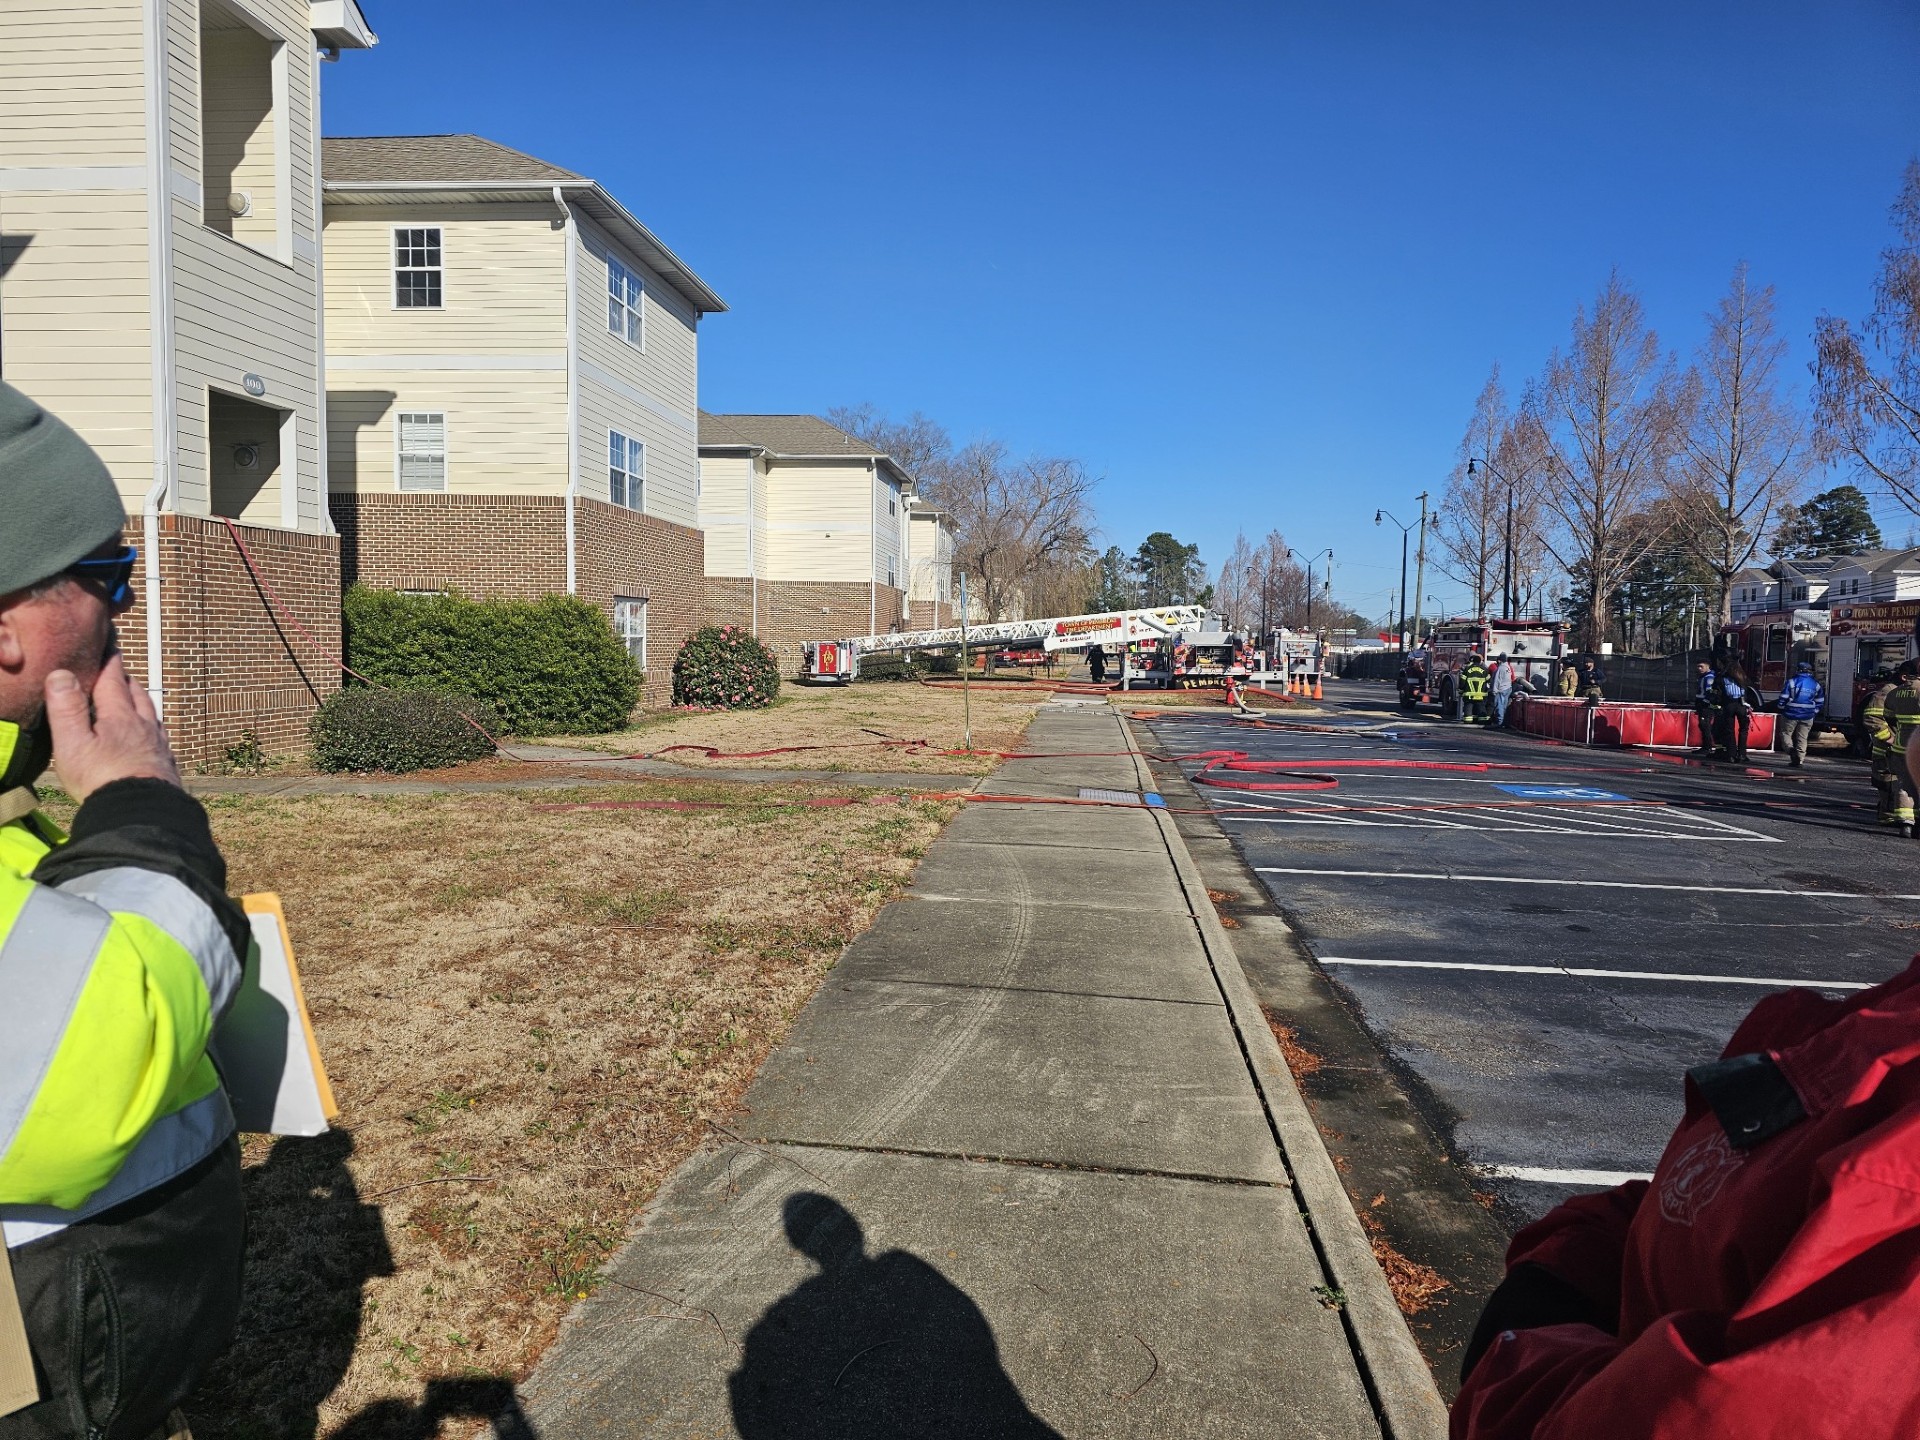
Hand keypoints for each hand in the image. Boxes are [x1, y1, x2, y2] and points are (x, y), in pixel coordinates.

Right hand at [45, 653, 181, 800]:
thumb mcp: (73, 743)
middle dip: (126, 679)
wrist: (142, 814)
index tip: (112, 644)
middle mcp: (144, 726)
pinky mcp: (165, 764)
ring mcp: (158, 745)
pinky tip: (153, 734)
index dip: (110, 661)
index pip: (113, 681)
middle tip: (120, 669)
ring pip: (150, 714)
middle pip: (136, 694)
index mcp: (120, 717)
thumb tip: (62, 673)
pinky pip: (160, 736)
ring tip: (135, 696)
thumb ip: (67, 708)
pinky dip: (153, 726)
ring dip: (142, 700)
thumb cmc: (103, 780)